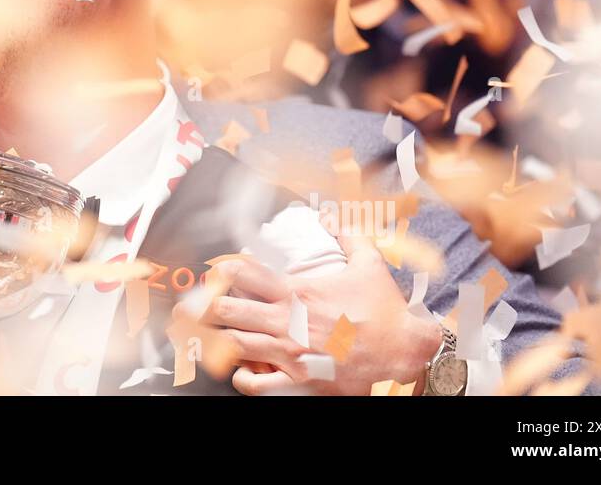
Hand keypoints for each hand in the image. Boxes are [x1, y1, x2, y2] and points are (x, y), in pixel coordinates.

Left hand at [173, 229, 440, 395]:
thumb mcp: (369, 264)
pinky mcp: (296, 381)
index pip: (246, 274)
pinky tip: (239, 372)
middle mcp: (286, 322)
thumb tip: (334, 216)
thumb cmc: (384, 312)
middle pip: (229, 310)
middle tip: (198, 306)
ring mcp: (288, 353)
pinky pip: (256, 383)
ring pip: (234, 345)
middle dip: (209, 307)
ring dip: (216, 340)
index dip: (223, 270)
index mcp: (297, 292)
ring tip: (204, 337)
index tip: (214, 270)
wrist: (403, 352)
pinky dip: (241, 378)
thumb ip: (349, 236)